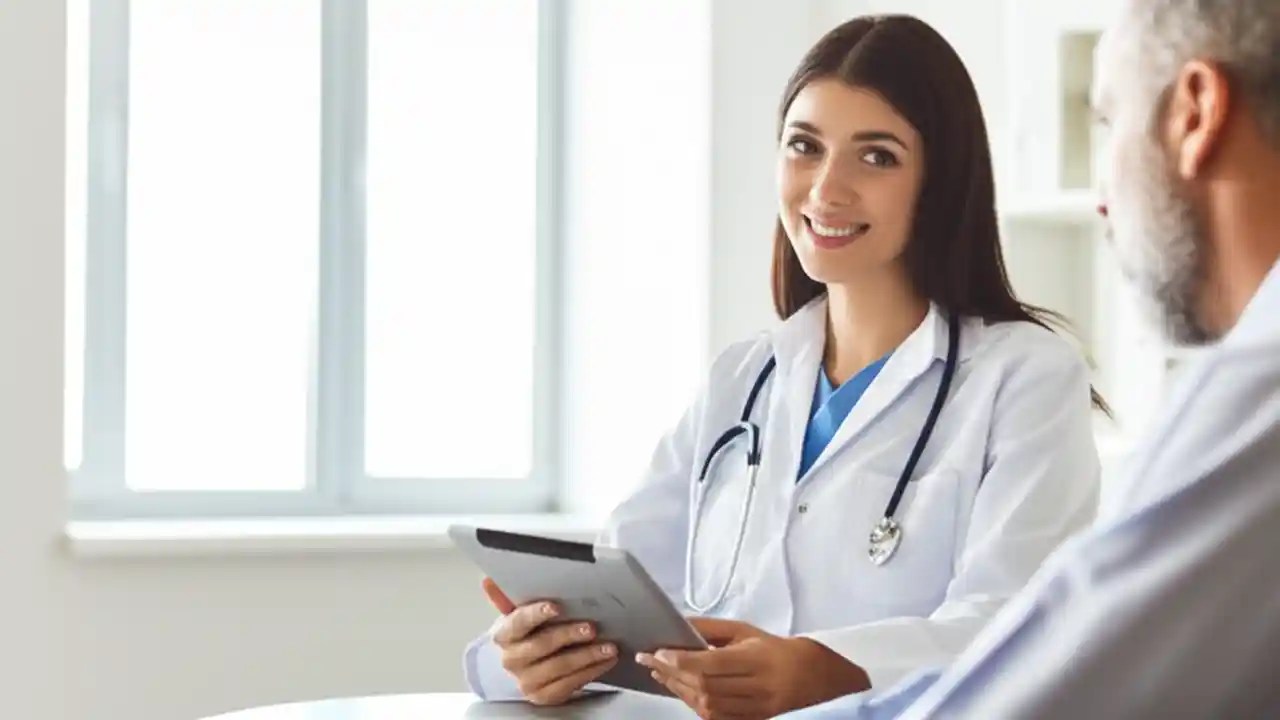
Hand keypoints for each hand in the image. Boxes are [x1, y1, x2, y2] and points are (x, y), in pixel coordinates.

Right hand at [481, 578, 619, 704]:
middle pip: (542, 645)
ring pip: (560, 667)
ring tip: (608, 646)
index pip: (518, 623)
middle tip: (592, 627)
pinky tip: (606, 660)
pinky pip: (570, 684)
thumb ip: (507, 597)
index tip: (555, 607)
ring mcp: (527, 681)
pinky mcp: (544, 696)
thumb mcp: (517, 615)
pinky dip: (592, 671)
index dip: (536, 614)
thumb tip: (488, 581)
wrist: (523, 667)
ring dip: (587, 655)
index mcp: (504, 635)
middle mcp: (512, 660)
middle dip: (569, 635)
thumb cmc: (525, 635)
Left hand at [636, 618, 869, 718]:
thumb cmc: (774, 647)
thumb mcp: (745, 630)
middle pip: (706, 686)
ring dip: (678, 690)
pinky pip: (715, 717)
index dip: (682, 660)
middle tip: (649, 660)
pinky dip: (692, 703)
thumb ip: (711, 629)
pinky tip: (679, 689)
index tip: (658, 651)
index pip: (713, 663)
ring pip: (708, 705)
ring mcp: (755, 709)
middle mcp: (758, 687)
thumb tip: (678, 625)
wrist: (812, 675)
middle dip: (672, 673)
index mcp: (759, 658)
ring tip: (659, 673)